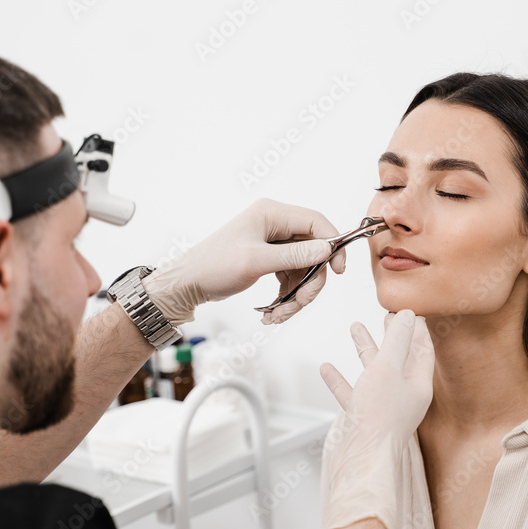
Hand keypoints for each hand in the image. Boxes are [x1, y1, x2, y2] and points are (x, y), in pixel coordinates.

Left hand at [141, 198, 345, 324]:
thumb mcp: (255, 261)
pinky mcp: (269, 258)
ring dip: (297, 294)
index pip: (316, 223)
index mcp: (271, 214)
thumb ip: (293, 256)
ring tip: (279, 314)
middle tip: (300, 302)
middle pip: (313, 251)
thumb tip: (326, 250)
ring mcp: (273, 242)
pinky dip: (287, 295)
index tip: (339, 270)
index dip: (332, 245)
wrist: (188, 283)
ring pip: (304, 268)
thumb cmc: (214, 266)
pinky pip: (291, 276)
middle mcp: (275, 224)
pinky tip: (274, 311)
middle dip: (311, 281)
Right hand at [317, 310, 434, 528]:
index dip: (417, 327)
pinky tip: (326, 367)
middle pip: (399, 357)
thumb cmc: (378, 416)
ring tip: (355, 327)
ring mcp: (383, 407)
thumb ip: (397, 340)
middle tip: (387, 314)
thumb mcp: (388, 368)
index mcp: (418, 383)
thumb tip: (407, 314)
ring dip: (365, 349)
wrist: (361, 459)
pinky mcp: (364, 417)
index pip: (422, 348)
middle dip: (392, 335)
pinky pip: (353, 392)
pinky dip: (341, 378)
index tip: (410, 309)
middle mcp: (404, 395)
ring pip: (375, 371)